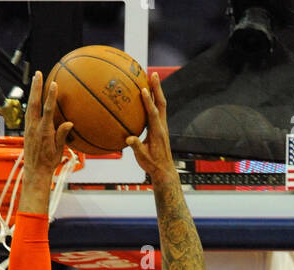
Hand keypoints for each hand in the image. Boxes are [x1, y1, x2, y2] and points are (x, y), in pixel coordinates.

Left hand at [23, 71, 73, 180]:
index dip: (51, 97)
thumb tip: (69, 123)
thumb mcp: (59, 151)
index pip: (47, 111)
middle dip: (37, 87)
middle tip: (38, 74)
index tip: (54, 85)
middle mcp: (34, 127)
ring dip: (32, 91)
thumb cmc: (49, 163)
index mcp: (44, 132)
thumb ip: (62, 135)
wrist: (35, 171)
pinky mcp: (26, 129)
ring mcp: (29, 127)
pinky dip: (31, 101)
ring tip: (35, 79)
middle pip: (34, 103)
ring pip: (30, 105)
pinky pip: (29, 111)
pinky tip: (33, 95)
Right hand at [126, 72, 173, 188]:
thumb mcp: (143, 158)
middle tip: (153, 74)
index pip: (153, 114)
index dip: (148, 102)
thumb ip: (136, 147)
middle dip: (157, 88)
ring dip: (157, 91)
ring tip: (152, 77)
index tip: (143, 89)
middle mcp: (162, 127)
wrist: (164, 171)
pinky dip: (154, 99)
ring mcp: (163, 126)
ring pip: (161, 104)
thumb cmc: (153, 165)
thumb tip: (128, 139)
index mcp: (157, 133)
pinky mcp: (161, 127)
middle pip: (161, 103)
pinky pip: (158, 109)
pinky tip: (148, 93)